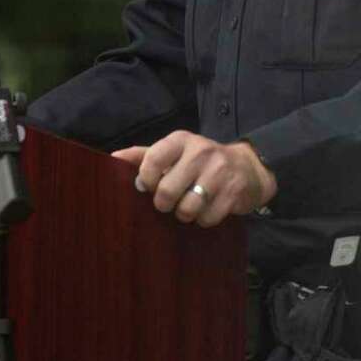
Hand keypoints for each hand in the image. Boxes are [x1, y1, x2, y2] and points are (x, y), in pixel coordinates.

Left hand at [112, 130, 276, 226]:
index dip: (146, 181)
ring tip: (191, 205)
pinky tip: (208, 209)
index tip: (149, 187)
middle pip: (167, 192)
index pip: (152, 160)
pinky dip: (204, 220)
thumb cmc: (201, 161)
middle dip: (165, 204)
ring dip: (186, 214)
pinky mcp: (233, 192)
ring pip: (187, 209)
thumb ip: (144, 155)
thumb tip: (112, 158)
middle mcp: (200, 151)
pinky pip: (207, 219)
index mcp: (181, 140)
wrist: (248, 167)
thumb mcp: (174, 152)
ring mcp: (219, 172)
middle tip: (171, 201)